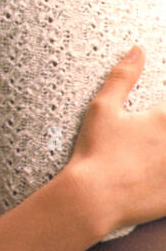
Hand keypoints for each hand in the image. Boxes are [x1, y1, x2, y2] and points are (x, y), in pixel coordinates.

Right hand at [67, 47, 165, 234]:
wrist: (92, 200)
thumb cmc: (95, 153)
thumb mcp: (103, 109)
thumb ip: (122, 77)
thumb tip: (137, 50)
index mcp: (164, 119)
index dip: (164, 114)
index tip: (158, 119)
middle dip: (163, 134)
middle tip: (153, 141)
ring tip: (157, 159)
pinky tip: (158, 180)